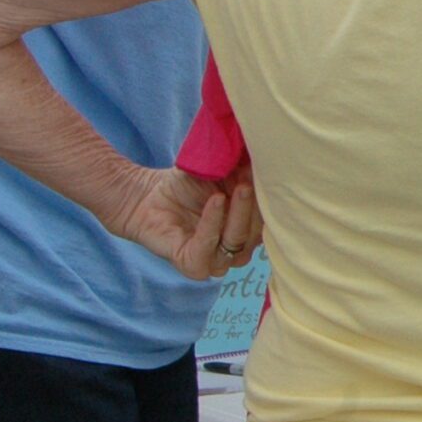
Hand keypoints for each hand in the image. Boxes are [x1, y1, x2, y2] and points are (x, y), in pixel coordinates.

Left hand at [107, 166, 260, 281]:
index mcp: (249, 232)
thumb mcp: (225, 171)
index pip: (272, 224)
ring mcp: (215, 260)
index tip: (274, 177)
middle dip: (258, 206)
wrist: (146, 194)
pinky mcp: (191, 264)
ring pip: (237, 245)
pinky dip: (214, 223)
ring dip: (240, 215)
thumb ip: (248, 169)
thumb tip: (275, 157)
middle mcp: (236, 250)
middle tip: (255, 178)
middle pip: (258, 235)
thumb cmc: (188, 184)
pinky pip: (207, 249)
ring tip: (240, 187)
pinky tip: (216, 200)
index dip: (274, 203)